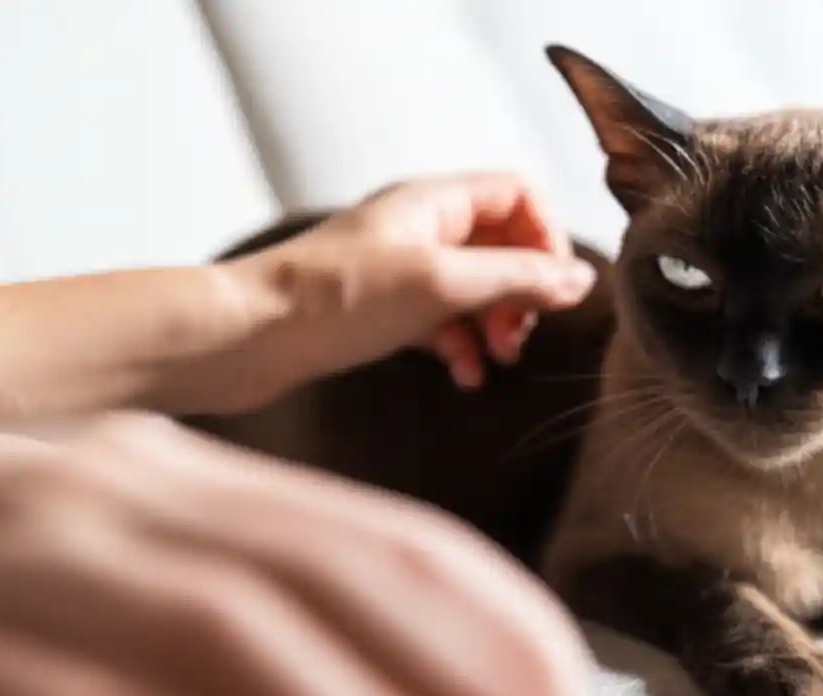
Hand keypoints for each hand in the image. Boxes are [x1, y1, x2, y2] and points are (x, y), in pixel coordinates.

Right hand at [0, 414, 598, 695]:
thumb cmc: (27, 590)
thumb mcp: (157, 572)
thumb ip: (271, 609)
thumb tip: (420, 685)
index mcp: (190, 482)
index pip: (387, 537)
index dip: (493, 617)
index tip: (567, 685)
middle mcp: (128, 498)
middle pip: (336, 574)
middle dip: (463, 663)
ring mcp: (44, 559)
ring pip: (237, 625)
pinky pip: (108, 692)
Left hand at [229, 173, 595, 397]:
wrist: (242, 339)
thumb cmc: (331, 300)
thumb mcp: (440, 285)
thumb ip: (515, 278)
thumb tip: (580, 279)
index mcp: (433, 202)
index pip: (517, 195)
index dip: (545, 238)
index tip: (552, 288)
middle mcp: (420, 228)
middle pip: (502, 244)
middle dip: (522, 290)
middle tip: (521, 333)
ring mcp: (400, 268)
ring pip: (475, 286)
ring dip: (495, 322)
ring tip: (497, 359)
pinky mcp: (382, 308)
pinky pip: (443, 320)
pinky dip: (462, 344)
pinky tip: (464, 374)